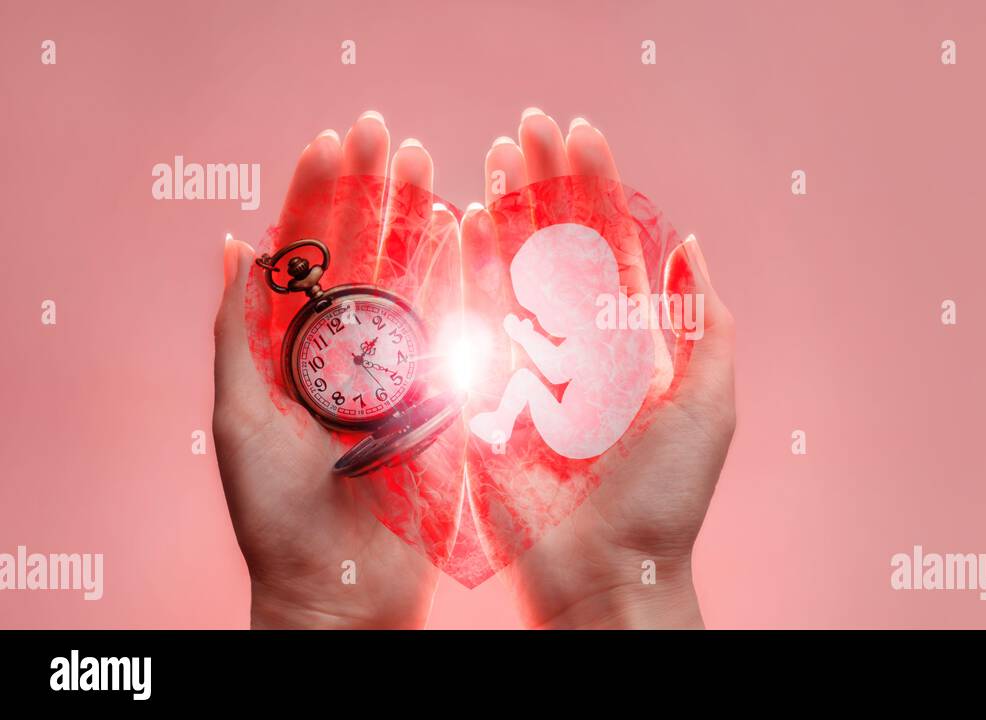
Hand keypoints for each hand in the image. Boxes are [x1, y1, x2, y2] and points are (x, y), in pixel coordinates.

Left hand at [213, 112, 445, 627]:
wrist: (345, 587)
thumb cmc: (278, 514)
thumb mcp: (240, 416)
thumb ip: (238, 330)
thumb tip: (236, 244)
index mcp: (294, 351)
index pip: (306, 256)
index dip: (314, 196)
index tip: (328, 143)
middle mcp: (349, 350)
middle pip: (362, 253)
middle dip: (369, 190)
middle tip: (380, 132)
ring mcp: (400, 367)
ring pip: (408, 276)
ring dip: (412, 214)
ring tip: (416, 158)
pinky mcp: (445, 392)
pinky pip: (453, 321)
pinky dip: (456, 271)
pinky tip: (457, 222)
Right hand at [466, 109, 735, 627]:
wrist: (607, 575)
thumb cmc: (666, 498)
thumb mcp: (708, 405)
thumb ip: (705, 325)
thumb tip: (691, 244)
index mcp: (631, 343)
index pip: (610, 247)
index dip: (595, 189)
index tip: (579, 134)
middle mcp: (579, 345)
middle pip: (557, 245)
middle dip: (545, 183)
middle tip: (528, 124)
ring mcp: (530, 365)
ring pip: (514, 271)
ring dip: (504, 209)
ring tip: (494, 152)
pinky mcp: (488, 393)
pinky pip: (475, 319)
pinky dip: (469, 268)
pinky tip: (466, 220)